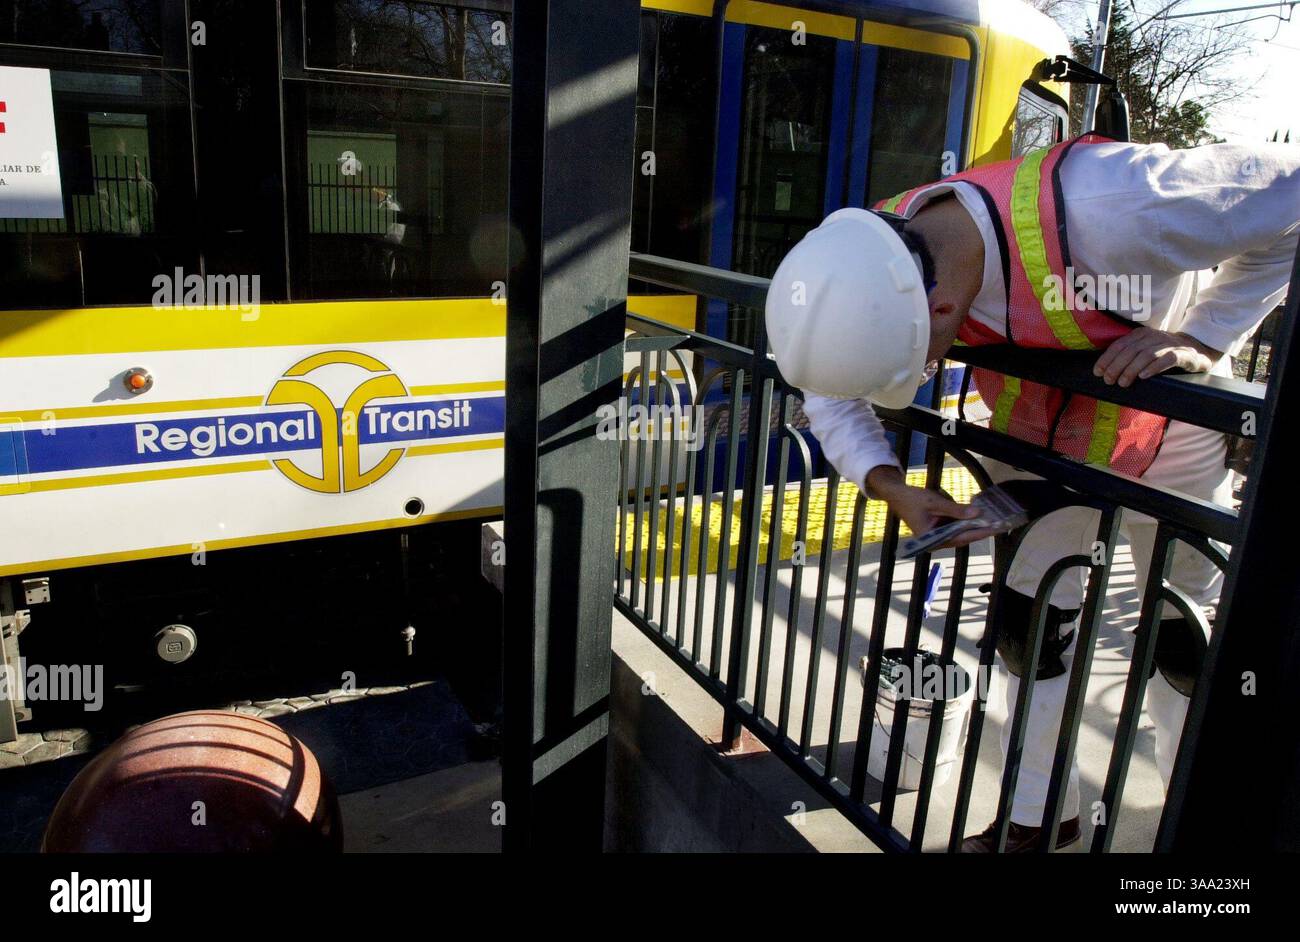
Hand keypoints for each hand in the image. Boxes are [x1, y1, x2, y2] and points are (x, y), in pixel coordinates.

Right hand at [865, 467, 999, 548]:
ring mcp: (936, 537)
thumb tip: (976, 514)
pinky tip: (976, 517)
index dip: (978, 532)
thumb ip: (956, 510)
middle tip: (997, 524)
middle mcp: (935, 542)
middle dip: (979, 530)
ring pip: (959, 533)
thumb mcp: (935, 502)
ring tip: (991, 520)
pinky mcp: (938, 530)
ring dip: (973, 526)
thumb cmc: (912, 499)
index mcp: (932, 539)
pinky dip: (964, 522)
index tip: (993, 528)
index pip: (960, 537)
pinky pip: (954, 528)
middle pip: (962, 537)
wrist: (897, 495)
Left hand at [1093, 328, 1219, 387]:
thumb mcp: (1144, 351)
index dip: (1107, 358)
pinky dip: (1154, 367)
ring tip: (1123, 383)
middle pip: (1131, 350)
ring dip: (1132, 369)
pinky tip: (1144, 376)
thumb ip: (1128, 356)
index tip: (1098, 372)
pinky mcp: (1184, 354)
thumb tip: (1104, 371)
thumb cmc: (1163, 354)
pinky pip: (1168, 359)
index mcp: (1142, 334)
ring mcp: (1170, 344)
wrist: (1197, 351)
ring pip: (1147, 355)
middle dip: (1117, 366)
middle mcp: (1154, 336)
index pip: (1120, 345)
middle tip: (1109, 381)